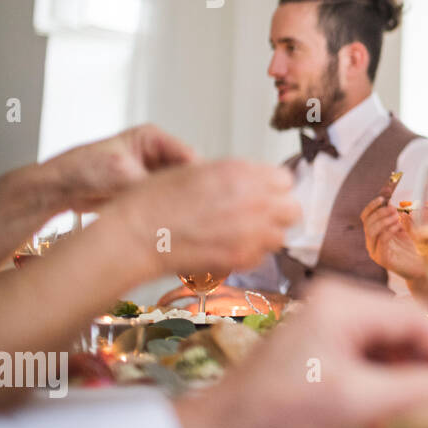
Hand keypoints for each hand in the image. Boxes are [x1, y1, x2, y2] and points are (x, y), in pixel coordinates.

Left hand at [43, 124, 195, 211]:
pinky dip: (168, 211)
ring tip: (174, 217)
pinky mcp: (147, 191)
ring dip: (177, 203)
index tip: (202, 197)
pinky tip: (165, 220)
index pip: (190, 156)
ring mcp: (153, 173)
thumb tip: (180, 198)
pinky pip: (167, 202)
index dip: (198, 178)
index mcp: (153, 138)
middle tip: (190, 211)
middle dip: (188, 192)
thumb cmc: (81, 169)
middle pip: (188, 174)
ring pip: (179, 190)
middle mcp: (157, 154)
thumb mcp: (123, 174)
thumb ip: (156, 185)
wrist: (58, 189)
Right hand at [99, 159, 300, 276]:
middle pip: (292, 208)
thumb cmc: (155, 201)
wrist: (135, 235)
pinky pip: (262, 257)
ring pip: (281, 236)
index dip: (274, 189)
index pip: (285, 180)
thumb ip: (232, 176)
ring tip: (241, 236)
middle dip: (278, 214)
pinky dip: (250, 255)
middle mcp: (253, 198)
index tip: (264, 196)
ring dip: (266, 236)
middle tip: (259, 219)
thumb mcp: (196, 171)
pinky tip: (228, 249)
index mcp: (241, 172)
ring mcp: (251, 229)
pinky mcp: (242, 257)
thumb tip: (253, 182)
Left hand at [174, 277, 427, 427]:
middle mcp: (334, 299)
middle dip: (425, 363)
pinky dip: (380, 374)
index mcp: (343, 303)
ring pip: (386, 339)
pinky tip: (382, 403)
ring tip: (412, 406)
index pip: (416, 319)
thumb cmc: (279, 416)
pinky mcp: (315, 338)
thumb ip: (417, 389)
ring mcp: (322, 317)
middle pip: (402, 326)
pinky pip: (364, 349)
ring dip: (403, 371)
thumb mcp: (357, 404)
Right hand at [361, 188, 425, 280]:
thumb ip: (400, 214)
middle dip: (380, 212)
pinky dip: (388, 231)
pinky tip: (398, 226)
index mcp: (375, 232)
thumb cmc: (415, 245)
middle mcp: (372, 241)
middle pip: (367, 222)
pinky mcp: (382, 258)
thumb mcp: (407, 226)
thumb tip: (393, 200)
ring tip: (397, 216)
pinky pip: (380, 241)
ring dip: (383, 220)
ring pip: (371, 231)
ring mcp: (375, 250)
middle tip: (393, 208)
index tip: (383, 196)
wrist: (422, 265)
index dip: (373, 204)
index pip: (366, 215)